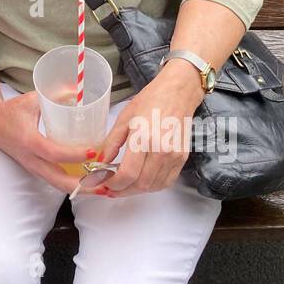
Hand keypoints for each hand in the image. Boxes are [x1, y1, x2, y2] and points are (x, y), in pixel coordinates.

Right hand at [0, 90, 95, 194]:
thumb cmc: (11, 111)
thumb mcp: (31, 99)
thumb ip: (54, 94)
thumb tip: (77, 89)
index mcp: (29, 141)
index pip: (53, 153)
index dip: (74, 154)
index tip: (93, 151)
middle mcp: (31, 159)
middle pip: (59, 180)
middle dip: (84, 185)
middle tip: (106, 184)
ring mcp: (33, 168)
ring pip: (58, 185)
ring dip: (81, 189)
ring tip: (103, 187)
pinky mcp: (36, 170)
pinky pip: (56, 181)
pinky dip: (74, 185)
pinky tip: (90, 182)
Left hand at [97, 65, 202, 197]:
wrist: (178, 93)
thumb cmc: (150, 100)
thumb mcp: (124, 118)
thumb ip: (111, 143)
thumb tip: (101, 163)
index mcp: (144, 137)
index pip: (128, 174)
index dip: (113, 184)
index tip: (104, 183)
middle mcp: (161, 150)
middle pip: (140, 184)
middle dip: (123, 190)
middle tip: (111, 188)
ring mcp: (174, 156)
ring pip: (153, 186)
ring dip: (136, 190)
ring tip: (124, 185)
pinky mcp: (182, 158)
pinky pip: (166, 182)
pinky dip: (151, 186)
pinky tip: (141, 180)